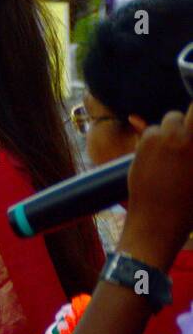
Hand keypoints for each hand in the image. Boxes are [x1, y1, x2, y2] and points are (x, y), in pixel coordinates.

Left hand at [121, 101, 192, 271]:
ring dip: (167, 131)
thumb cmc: (186, 202)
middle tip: (182, 142)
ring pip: (165, 121)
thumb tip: (158, 126)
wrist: (160, 219)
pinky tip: (155, 160)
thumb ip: (189, 146)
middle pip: (182, 114)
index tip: (187, 123)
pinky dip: (151, 140)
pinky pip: (149, 131)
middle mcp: (186, 139)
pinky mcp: (145, 143)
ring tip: (169, 156)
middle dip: (183, 123)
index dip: (191, 114)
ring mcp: (166, 139)